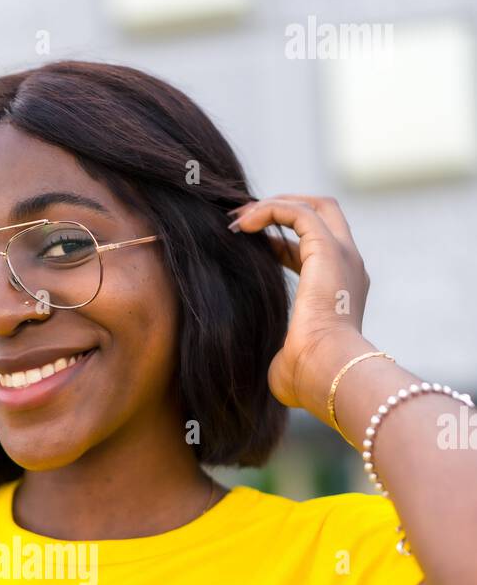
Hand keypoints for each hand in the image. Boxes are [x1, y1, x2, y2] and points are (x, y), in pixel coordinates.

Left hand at [228, 194, 369, 408]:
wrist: (328, 373)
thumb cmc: (309, 378)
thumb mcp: (291, 359)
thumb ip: (283, 353)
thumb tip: (272, 369)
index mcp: (342, 291)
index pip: (313, 250)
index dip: (279, 242)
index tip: (247, 246)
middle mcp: (349, 267)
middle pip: (323, 214)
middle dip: (282, 209)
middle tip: (242, 220)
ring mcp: (343, 255)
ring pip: (310, 206)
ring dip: (270, 207)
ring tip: (235, 220)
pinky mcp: (328, 249)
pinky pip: (297, 212)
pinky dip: (269, 210)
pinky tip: (242, 225)